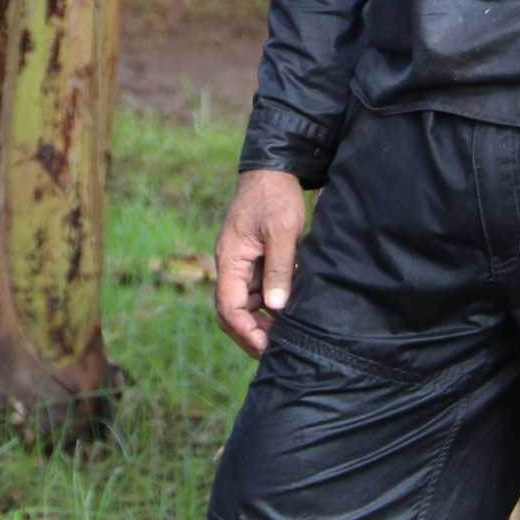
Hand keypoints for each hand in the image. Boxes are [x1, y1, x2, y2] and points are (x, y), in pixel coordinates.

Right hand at [211, 169, 308, 356]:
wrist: (274, 169)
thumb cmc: (275, 196)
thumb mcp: (282, 231)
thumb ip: (279, 268)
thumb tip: (277, 306)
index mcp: (230, 259)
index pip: (228, 307)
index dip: (245, 332)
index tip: (267, 348)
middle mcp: (232, 266)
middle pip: (233, 312)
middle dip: (252, 334)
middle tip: (279, 350)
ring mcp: (243, 265)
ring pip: (247, 305)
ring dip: (263, 322)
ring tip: (289, 335)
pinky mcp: (256, 261)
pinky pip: (259, 292)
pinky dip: (272, 306)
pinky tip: (292, 312)